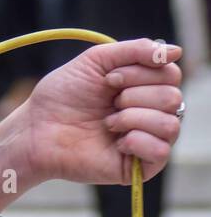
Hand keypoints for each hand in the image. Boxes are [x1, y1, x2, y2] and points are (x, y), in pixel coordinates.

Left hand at [17, 38, 182, 186]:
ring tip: (107, 122)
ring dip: (133, 118)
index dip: (140, 72)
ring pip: (170, 124)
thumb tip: (177, 50)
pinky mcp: (141, 165)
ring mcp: (147, 139)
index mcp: (142, 86)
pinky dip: (137, 141)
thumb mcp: (95, 60)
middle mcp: (150, 112)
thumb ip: (134, 50)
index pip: (170, 74)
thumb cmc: (62, 95)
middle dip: (134, 95)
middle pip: (172, 97)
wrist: (37, 128)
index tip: (109, 78)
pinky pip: (162, 151)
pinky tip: (116, 142)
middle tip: (107, 101)